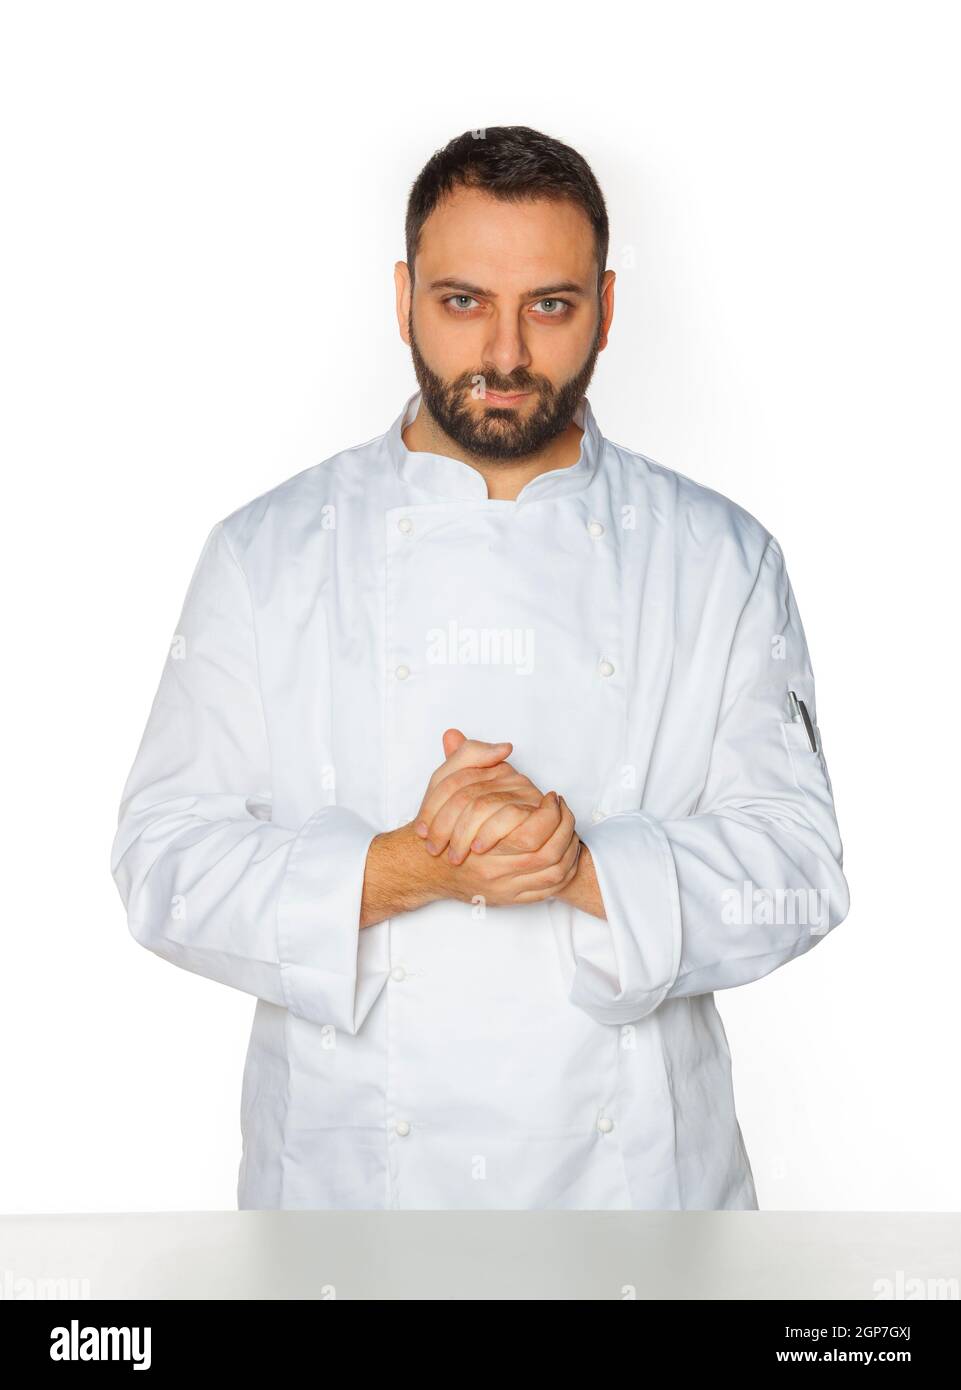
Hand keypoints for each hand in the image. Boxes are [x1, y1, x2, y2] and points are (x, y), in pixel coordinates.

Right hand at [412, 728, 581, 905]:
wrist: (423, 866)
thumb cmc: (436, 825)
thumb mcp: (444, 781)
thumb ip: (471, 756)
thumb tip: (504, 748)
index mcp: (482, 842)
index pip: (531, 834)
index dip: (551, 814)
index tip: (553, 797)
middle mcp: (494, 870)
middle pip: (548, 855)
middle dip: (566, 830)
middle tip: (566, 810)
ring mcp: (504, 887)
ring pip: (552, 873)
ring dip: (569, 849)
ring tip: (570, 828)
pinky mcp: (511, 899)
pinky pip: (547, 889)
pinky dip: (564, 870)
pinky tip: (566, 851)